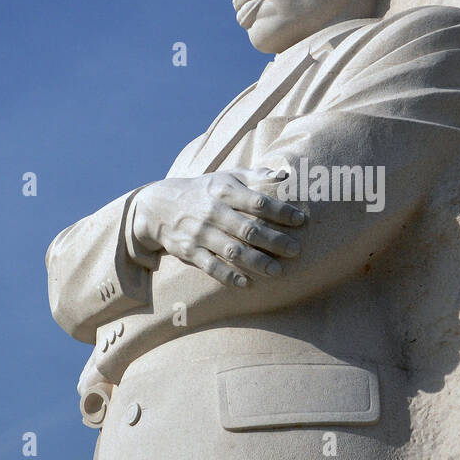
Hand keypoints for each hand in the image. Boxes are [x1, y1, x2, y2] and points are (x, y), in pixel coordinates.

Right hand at [129, 168, 304, 286]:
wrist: (159, 206)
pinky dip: (229, 276)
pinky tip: (247, 284)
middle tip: (296, 250)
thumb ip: (255, 176)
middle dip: (274, 241)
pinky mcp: (190, 252)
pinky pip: (211, 266)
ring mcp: (200, 233)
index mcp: (224, 191)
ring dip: (256, 262)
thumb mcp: (226, 177)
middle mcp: (213, 212)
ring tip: (278, 271)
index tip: (300, 220)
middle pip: (248, 229)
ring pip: (232, 250)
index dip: (280, 211)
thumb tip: (284, 175)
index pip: (257, 202)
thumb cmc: (203, 191)